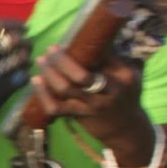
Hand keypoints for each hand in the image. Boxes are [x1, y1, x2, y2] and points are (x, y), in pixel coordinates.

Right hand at [0, 19, 30, 153]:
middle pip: (13, 40)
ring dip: (27, 57)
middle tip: (27, 44)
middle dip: (24, 41)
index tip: (23, 28)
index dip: (15, 25)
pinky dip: (25, 73)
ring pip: (20, 58)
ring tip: (26, 59)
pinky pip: (21, 76)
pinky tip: (22, 74)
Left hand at [30, 46, 148, 164]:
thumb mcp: (130, 76)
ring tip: (41, 61)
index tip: (70, 41)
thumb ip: (113, 60)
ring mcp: (92, 106)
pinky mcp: (79, 116)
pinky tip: (36, 81)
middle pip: (81, 75)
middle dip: (62, 60)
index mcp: (124, 76)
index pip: (103, 56)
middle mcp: (109, 92)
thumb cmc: (125, 95)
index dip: (84, 47)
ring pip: (65, 89)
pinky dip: (43, 94)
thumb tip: (89, 38)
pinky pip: (56, 107)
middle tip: (52, 50)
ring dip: (50, 74)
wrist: (126, 129)